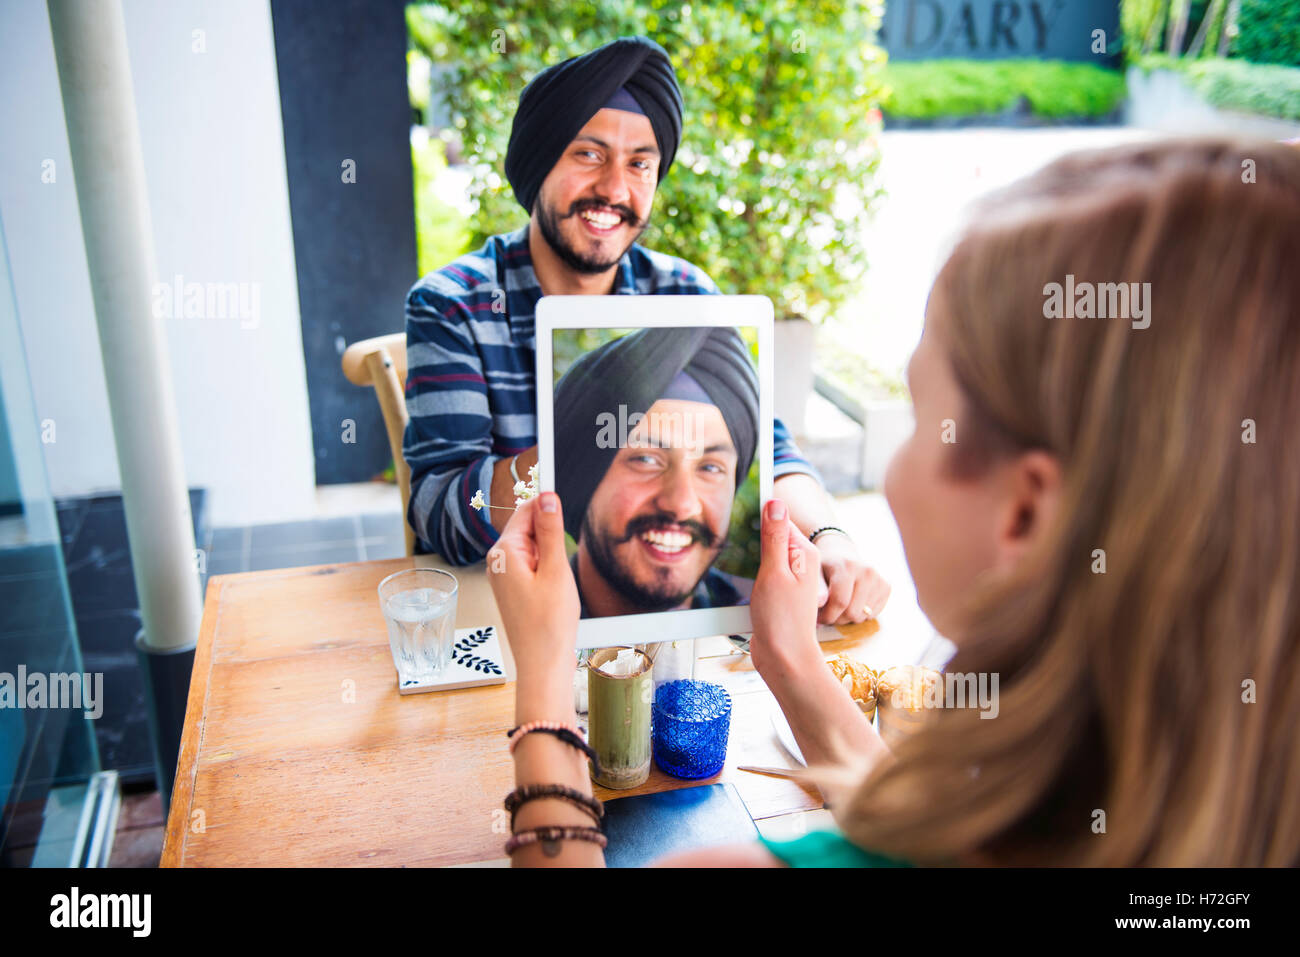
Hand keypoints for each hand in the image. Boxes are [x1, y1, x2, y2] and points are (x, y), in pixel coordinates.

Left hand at [486, 492, 579, 682]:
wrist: (542, 665)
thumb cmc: (548, 624)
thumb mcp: (555, 570)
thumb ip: (551, 530)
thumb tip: (547, 496)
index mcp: (504, 551)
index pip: (527, 509)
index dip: (550, 506)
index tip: (569, 505)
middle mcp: (498, 560)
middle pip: (529, 527)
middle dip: (552, 534)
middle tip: (564, 561)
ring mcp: (504, 575)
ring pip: (533, 546)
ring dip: (552, 553)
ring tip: (559, 580)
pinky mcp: (513, 588)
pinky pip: (532, 564)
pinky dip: (548, 568)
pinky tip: (556, 587)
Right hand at [749, 499, 825, 685]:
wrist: (784, 658)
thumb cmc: (781, 619)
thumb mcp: (774, 572)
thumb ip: (775, 537)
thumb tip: (776, 502)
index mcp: (804, 553)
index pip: (780, 519)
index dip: (759, 516)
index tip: (739, 516)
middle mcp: (801, 563)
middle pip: (774, 534)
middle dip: (754, 535)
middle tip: (735, 541)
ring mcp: (791, 578)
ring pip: (767, 552)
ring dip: (751, 554)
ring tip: (738, 560)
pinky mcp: (780, 591)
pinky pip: (765, 569)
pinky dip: (752, 569)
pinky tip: (742, 576)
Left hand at [813, 532, 890, 625]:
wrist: (842, 552)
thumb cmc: (825, 566)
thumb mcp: (815, 573)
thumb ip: (817, 588)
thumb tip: (819, 602)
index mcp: (847, 566)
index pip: (840, 602)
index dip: (828, 616)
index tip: (820, 618)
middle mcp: (867, 571)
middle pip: (852, 612)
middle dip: (837, 619)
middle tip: (829, 613)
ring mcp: (879, 579)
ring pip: (862, 616)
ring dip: (848, 618)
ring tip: (839, 607)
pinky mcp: (886, 587)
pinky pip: (873, 614)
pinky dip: (860, 614)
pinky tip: (852, 603)